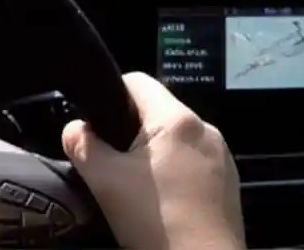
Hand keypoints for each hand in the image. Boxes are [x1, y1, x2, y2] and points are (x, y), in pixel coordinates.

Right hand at [62, 72, 244, 249]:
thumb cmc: (156, 222)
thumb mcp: (104, 181)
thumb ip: (81, 145)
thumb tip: (75, 129)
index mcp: (177, 120)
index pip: (135, 81)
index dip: (108, 97)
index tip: (96, 129)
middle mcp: (206, 130)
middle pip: (155, 112)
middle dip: (129, 133)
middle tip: (111, 166)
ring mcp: (222, 158)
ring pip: (173, 141)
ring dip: (151, 156)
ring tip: (136, 189)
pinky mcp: (228, 183)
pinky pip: (191, 163)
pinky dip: (172, 174)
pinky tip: (162, 203)